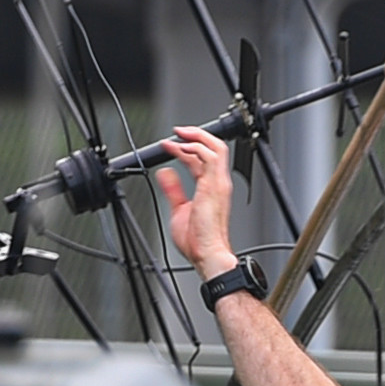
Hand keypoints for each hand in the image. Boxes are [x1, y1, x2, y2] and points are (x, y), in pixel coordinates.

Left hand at [151, 127, 240, 279]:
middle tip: (178, 131)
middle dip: (197, 134)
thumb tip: (165, 175)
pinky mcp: (214, 186)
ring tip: (178, 135)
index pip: (204, 158)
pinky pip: (209, 158)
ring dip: (195, 137)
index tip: (172, 144)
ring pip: (215, 147)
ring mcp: (218, 183)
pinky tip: (180, 149)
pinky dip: (194, 149)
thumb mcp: (179, 208)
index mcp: (212, 187)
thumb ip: (173, 189)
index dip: (188, 147)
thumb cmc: (198, 240)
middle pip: (215, 146)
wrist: (207, 253)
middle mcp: (219, 182)